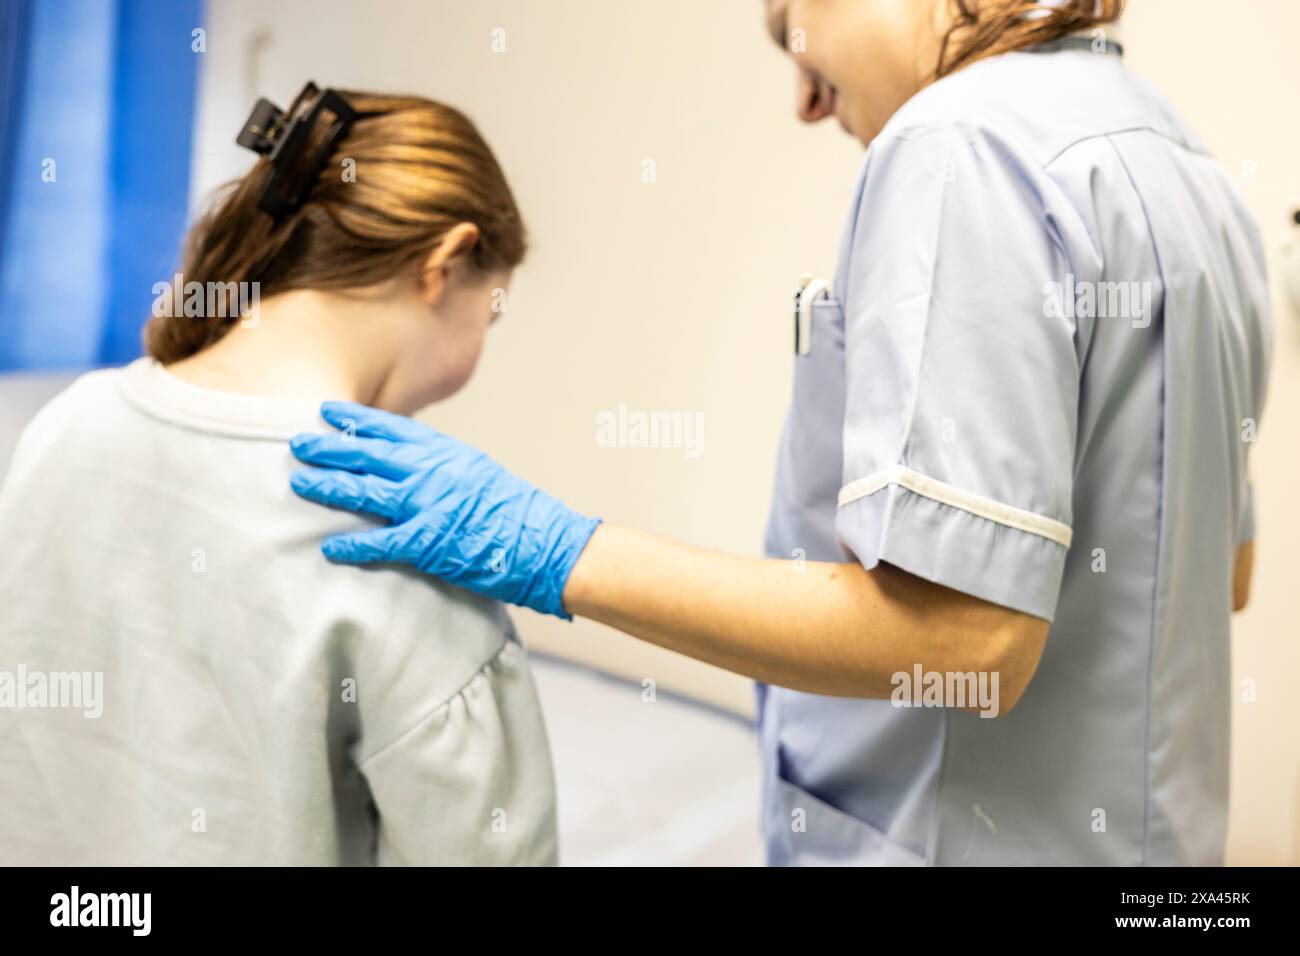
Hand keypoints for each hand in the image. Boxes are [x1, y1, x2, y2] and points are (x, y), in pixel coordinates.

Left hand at [289, 401, 600, 618]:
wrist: (547, 544)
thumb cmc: (518, 513)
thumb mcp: (480, 473)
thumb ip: (444, 465)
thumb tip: (411, 463)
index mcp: (447, 453)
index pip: (391, 430)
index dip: (355, 421)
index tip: (327, 411)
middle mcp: (433, 472)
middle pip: (368, 455)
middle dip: (329, 448)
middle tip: (297, 443)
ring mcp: (429, 505)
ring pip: (365, 491)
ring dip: (328, 487)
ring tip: (298, 483)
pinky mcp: (429, 543)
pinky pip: (380, 542)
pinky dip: (352, 545)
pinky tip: (328, 547)